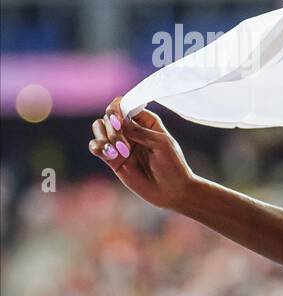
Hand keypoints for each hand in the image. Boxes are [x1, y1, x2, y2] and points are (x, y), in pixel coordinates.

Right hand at [88, 97, 198, 211]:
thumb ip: (139, 131)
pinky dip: (96, 147)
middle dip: (111, 128)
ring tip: (116, 152)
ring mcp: (120, 143)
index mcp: (146, 121)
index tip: (118, 120)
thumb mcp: (161, 144)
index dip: (116, 108)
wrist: (172, 191)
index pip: (124, 104)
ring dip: (103, 137)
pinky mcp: (112, 159)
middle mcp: (131, 129)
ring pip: (98, 128)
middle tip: (123, 145)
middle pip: (108, 116)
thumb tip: (117, 120)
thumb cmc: (172, 165)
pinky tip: (107, 154)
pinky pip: (95, 146)